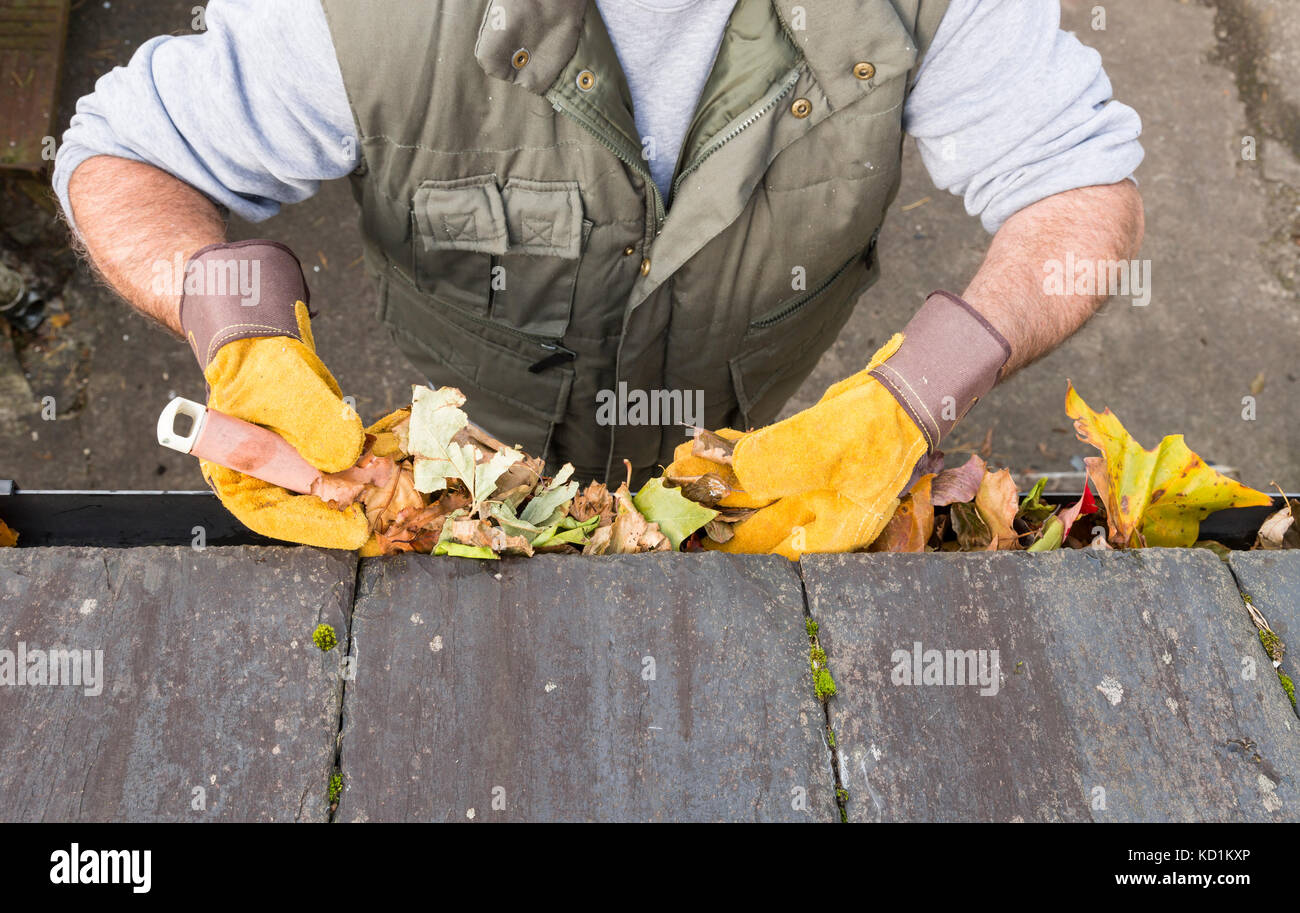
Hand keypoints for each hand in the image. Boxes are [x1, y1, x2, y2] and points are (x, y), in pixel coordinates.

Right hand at [182, 241, 367, 548]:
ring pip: (328, 490)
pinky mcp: (314, 452)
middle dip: (346, 506)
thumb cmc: (254, 358)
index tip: (353, 531)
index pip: (270, 514)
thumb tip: (345, 458)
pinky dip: (364, 465)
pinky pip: (342, 467)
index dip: (313, 526)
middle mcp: (262, 476)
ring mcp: (289, 466)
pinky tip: (385, 460)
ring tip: (388, 477)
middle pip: (305, 507)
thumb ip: (310, 421)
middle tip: (383, 501)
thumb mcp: (280, 387)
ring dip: (360, 486)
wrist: (262, 335)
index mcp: (232, 471)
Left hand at [684, 292, 1010, 558]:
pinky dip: (733, 452)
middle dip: (711, 504)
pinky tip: (703, 444)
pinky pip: (761, 462)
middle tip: (671, 492)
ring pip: (752, 488)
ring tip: (677, 464)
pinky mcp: (804, 460)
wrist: (907, 393)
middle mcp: (819, 517)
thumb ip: (771, 463)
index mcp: (831, 533)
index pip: (768, 550)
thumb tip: (727, 472)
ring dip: (715, 475)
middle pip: (753, 519)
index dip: (726, 543)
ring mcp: (811, 488)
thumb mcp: (820, 448)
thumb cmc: (876, 427)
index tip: (689, 530)